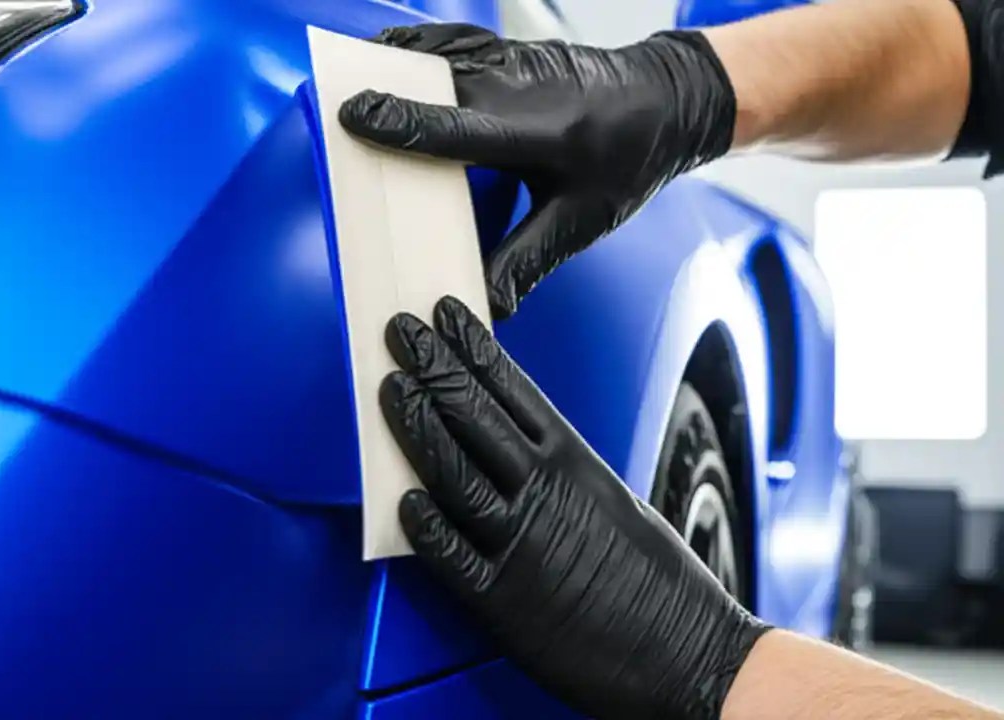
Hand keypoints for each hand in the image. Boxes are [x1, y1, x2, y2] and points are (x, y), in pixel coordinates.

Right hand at [340, 25, 735, 318]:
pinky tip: (383, 57)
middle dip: (380, 97)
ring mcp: (510, 61)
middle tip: (325, 109)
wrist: (667, 97)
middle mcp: (518, 87)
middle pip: (434, 90)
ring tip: (340, 80)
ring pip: (437, 59)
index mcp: (537, 131)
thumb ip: (527, 260)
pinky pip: (448, 44)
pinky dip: (412, 51)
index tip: (351, 115)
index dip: (402, 122)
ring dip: (390, 68)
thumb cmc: (628, 158)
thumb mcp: (581, 220)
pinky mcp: (505, 51)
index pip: (456, 127)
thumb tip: (484, 307)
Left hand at [380, 296, 767, 719]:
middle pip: (476, 415)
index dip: (472, 347)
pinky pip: (454, 556)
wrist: (693, 657)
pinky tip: (403, 498)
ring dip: (418, 426)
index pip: (512, 389)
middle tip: (401, 329)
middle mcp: (547, 493)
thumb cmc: (655, 584)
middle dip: (433, 367)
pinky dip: (427, 526)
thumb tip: (509, 445)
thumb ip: (557, 473)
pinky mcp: (505, 603)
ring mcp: (523, 545)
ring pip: (456, 472)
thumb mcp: (610, 503)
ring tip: (391, 388)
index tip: (442, 313)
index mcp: (575, 463)